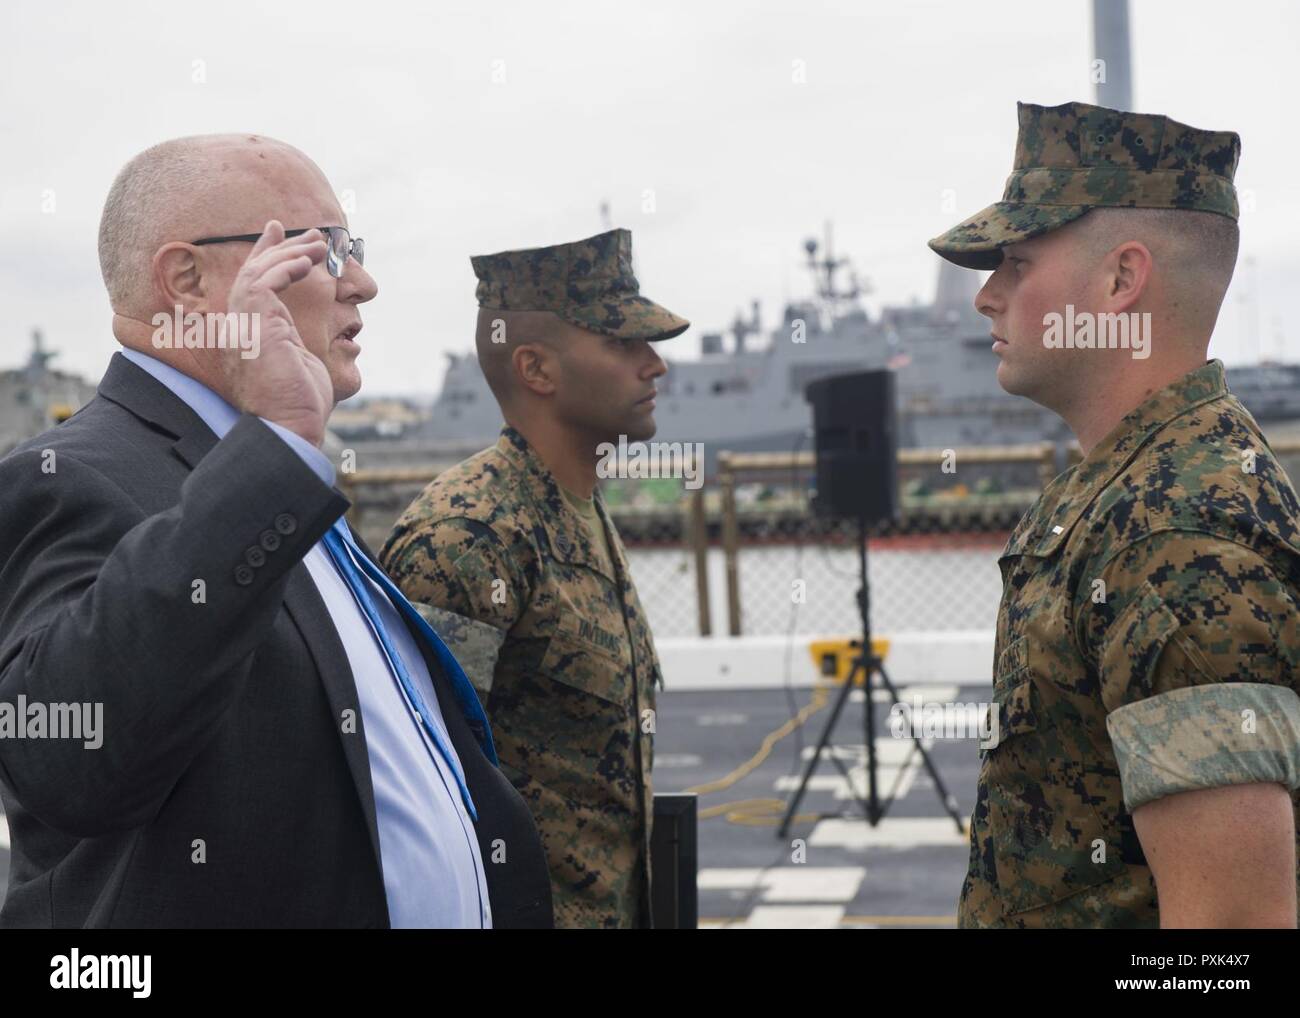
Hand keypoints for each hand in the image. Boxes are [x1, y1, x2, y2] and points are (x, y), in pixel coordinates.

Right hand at [217, 221, 331, 445]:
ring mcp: (242, 325)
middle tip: (311, 234)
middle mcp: (238, 327)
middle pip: (253, 274)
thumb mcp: (300, 363)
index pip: (253, 287)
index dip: (267, 258)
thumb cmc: (299, 405)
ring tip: (320, 245)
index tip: (285, 238)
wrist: (290, 426)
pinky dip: (286, 267)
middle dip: (280, 248)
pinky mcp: (253, 324)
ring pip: (259, 273)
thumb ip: (297, 343)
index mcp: (247, 335)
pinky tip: (308, 263)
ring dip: (290, 254)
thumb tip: (311, 339)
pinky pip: (264, 281)